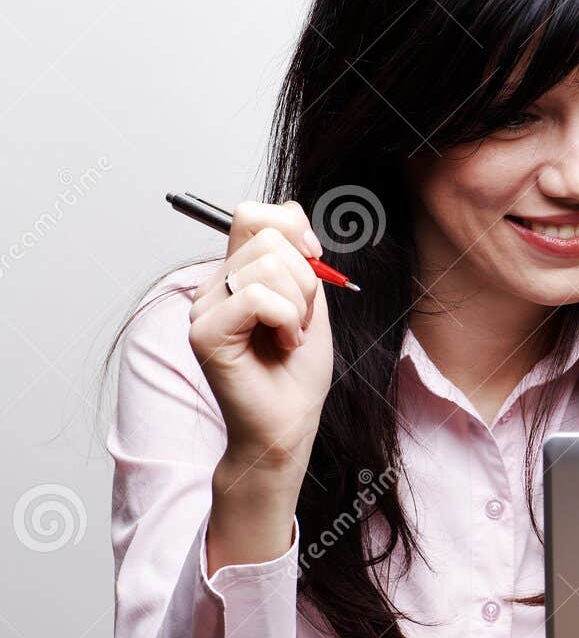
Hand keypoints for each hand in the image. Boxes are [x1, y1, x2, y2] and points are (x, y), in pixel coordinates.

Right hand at [187, 200, 333, 471]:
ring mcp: (204, 307)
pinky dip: (287, 321)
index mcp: (237, 273)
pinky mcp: (204, 331)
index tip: (315, 259)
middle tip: (299, 320)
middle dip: (305, 280)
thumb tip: (294, 217)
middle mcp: (214, 285)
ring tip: (289, 336)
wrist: (290, 423)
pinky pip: (257, 298)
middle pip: (269, 237)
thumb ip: (300, 259)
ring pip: (269, 267)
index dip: (293, 227)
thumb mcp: (311, 302)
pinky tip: (283, 344)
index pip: (254, 214)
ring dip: (299, 306)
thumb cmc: (298, 370)